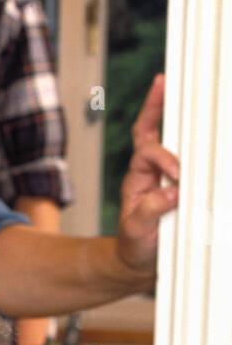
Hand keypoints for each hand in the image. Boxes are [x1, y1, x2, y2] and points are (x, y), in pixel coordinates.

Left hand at [114, 74, 179, 280]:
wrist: (139, 263)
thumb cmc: (136, 247)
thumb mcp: (137, 233)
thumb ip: (149, 213)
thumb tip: (171, 193)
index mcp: (137, 178)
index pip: (147, 153)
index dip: (164, 158)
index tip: (178, 175)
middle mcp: (150, 171)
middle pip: (151, 130)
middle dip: (155, 104)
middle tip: (162, 81)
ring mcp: (165, 175)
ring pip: (171, 140)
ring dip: (175, 115)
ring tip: (175, 89)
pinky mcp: (181, 184)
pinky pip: (189, 158)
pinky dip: (196, 143)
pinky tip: (208, 128)